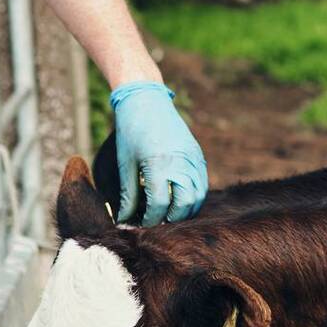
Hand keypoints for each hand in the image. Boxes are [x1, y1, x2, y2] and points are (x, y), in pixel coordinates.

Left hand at [109, 83, 207, 225]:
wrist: (146, 100)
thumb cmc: (131, 131)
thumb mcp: (126, 164)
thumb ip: (128, 194)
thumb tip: (124, 220)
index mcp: (159, 165)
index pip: (159, 205)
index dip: (149, 220)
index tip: (140, 226)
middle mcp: (180, 162)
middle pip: (184, 205)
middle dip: (171, 219)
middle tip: (157, 224)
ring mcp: (193, 158)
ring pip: (198, 196)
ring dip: (186, 210)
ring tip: (169, 216)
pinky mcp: (197, 154)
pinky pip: (202, 182)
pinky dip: (194, 196)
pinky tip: (180, 201)